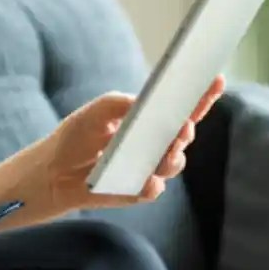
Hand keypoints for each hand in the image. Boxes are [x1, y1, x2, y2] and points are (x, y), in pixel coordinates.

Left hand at [39, 74, 225, 211]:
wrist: (53, 171)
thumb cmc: (77, 136)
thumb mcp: (97, 111)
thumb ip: (121, 103)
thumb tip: (146, 103)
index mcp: (149, 120)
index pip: (182, 107)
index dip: (203, 94)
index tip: (215, 78)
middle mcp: (156, 144)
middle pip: (184, 134)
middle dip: (186, 128)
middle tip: (184, 124)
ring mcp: (150, 168)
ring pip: (175, 162)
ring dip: (173, 156)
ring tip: (167, 150)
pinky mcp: (139, 191)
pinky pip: (154, 188)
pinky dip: (152, 184)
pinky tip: (147, 180)